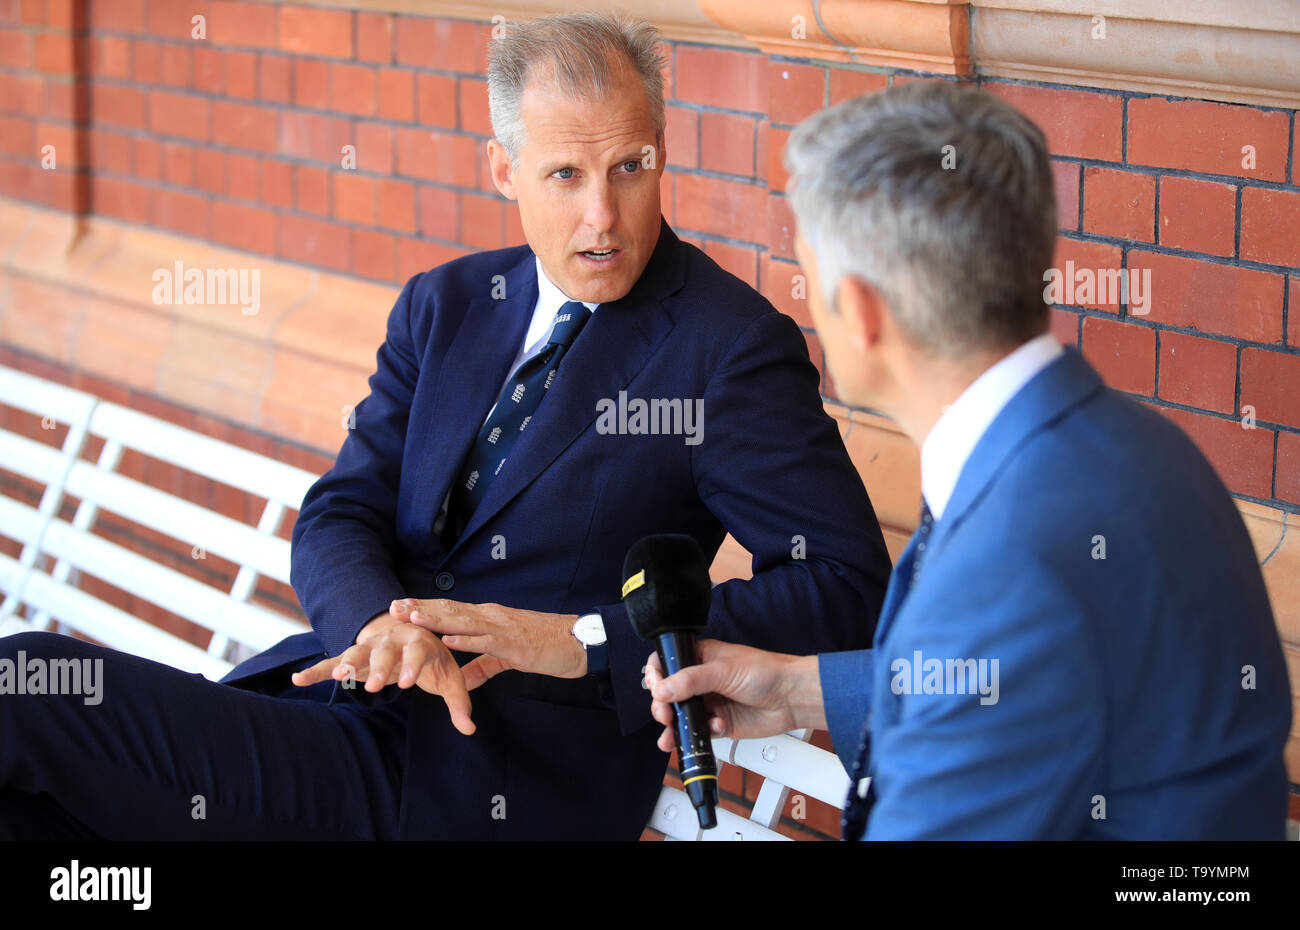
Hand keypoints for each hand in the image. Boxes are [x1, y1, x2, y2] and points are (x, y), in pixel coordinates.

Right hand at [291, 610, 475, 734]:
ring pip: (358, 652)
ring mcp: (372, 646)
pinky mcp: (354, 654)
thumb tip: (469, 729)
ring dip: (348, 663)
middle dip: (379, 668)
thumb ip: (459, 703)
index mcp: (421, 642)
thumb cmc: (433, 660)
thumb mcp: (450, 679)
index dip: (412, 667)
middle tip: (373, 687)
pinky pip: (333, 661)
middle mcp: (394, 640)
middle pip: (385, 653)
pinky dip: (317, 669)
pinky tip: (299, 678)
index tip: (406, 684)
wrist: (412, 632)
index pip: (417, 654)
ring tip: (336, 676)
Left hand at [393, 598, 585, 689]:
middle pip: (451, 610)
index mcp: (490, 618)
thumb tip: (463, 680)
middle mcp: (492, 617)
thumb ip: (484, 666)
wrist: (580, 642)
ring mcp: (503, 629)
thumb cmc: (547, 646)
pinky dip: (466, 639)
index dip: (426, 607)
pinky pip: (486, 641)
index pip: (452, 610)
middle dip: (421, 608)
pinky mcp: (514, 645)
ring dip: (436, 619)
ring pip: (464, 621)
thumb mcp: (509, 658)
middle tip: (394, 606)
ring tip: (411, 616)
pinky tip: (447, 638)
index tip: (402, 605)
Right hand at [645, 640, 825, 752]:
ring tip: (672, 735)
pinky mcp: (720, 723)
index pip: (667, 664)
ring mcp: (710, 702)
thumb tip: (661, 690)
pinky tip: (716, 727)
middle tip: (666, 715)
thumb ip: (690, 680)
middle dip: (663, 707)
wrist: (792, 697)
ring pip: (681, 717)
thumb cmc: (766, 671)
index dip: (656, 677)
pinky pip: (700, 732)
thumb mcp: (723, 670)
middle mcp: (702, 680)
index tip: (655, 689)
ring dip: (675, 727)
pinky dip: (702, 734)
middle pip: (669, 695)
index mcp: (700, 658)